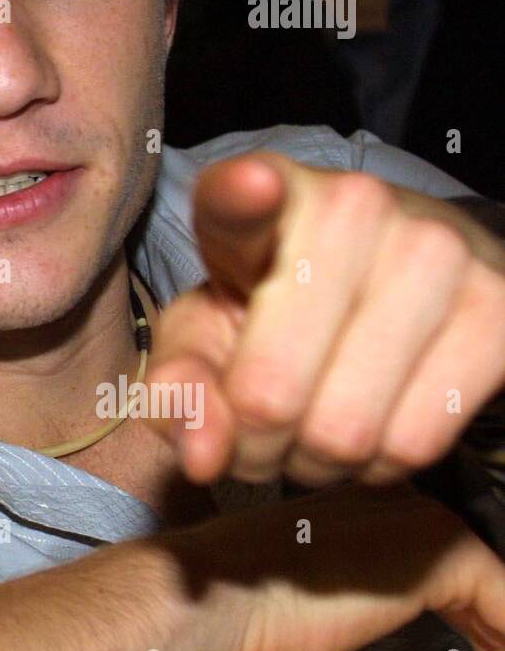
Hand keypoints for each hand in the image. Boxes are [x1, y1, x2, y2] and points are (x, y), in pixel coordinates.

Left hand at [145, 153, 504, 487]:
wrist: (401, 287)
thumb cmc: (275, 308)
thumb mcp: (204, 333)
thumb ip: (179, 386)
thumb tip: (201, 454)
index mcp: (257, 194)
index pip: (241, 199)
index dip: (243, 197)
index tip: (252, 185)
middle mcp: (352, 205)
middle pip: (270, 394)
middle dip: (253, 445)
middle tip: (261, 424)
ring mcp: (437, 252)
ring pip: (344, 433)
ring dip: (316, 461)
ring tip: (314, 417)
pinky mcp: (498, 311)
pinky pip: (413, 445)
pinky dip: (380, 465)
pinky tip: (375, 419)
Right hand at [168, 481, 504, 650]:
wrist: (196, 597)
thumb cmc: (226, 622)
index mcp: (342, 520)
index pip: (421, 564)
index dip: (456, 626)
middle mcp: (378, 506)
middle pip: (463, 573)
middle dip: (486, 639)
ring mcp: (406, 519)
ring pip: (488, 586)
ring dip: (501, 648)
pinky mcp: (432, 546)